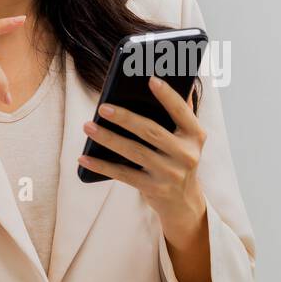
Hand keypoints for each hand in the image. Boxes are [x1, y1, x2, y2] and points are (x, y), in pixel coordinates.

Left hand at [77, 76, 207, 235]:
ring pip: (135, 152)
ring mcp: (170, 174)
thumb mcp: (187, 138)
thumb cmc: (179, 159)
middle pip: (151, 132)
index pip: (181, 111)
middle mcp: (186, 155)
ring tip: (88, 127)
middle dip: (125, 118)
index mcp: (196, 136)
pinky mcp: (154, 189)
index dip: (167, 96)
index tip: (151, 79)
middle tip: (103, 108)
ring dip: (109, 138)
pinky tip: (84, 157)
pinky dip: (102, 166)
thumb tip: (172, 80)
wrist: (184, 202)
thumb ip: (182, 111)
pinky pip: (124, 175)